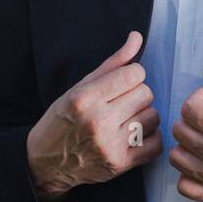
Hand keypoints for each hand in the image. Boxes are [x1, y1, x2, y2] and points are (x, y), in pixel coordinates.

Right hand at [26, 30, 161, 198]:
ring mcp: (110, 145)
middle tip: (121, 103)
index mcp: (84, 98)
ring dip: (144, 116)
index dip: (132, 75)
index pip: (134, 74)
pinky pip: (156, 144)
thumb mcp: (79, 87)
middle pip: (146, 94)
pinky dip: (150, 138)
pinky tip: (134, 136)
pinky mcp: (120, 164)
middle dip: (137, 95)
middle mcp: (98, 121)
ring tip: (125, 121)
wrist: (45, 163)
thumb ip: (112, 63)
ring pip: (153, 117)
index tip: (122, 83)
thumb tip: (137, 37)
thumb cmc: (63, 120)